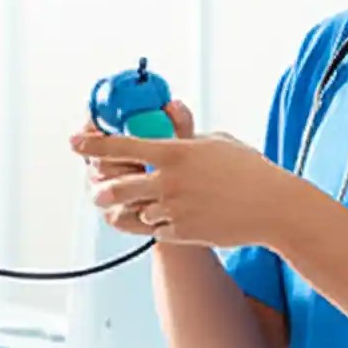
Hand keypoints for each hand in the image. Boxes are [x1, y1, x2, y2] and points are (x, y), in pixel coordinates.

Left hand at [70, 123, 304, 247]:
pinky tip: (166, 217)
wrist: (272, 209)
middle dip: (101, 189)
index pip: (123, 145)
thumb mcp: (216, 141)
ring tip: (139, 204)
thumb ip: (186, 131)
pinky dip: (155, 224)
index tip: (75, 142)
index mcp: (175, 153)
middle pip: (117, 187)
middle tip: (98, 189)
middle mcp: (169, 182)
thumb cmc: (248, 170)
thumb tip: (169, 113)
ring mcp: (174, 210)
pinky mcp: (181, 233)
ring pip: (134, 211)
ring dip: (133, 208)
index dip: (93, 143)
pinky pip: (154, 229)